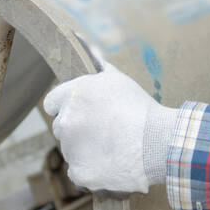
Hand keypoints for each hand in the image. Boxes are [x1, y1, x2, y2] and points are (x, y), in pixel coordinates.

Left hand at [42, 47, 166, 195]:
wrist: (158, 142)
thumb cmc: (141, 108)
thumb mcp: (118, 80)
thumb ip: (96, 61)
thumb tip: (80, 37)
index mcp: (73, 95)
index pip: (51, 103)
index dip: (66, 107)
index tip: (83, 113)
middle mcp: (67, 121)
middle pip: (62, 127)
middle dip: (78, 129)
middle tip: (106, 130)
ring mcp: (71, 149)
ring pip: (72, 150)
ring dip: (86, 150)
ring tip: (115, 147)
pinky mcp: (79, 172)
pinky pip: (79, 171)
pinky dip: (92, 170)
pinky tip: (112, 163)